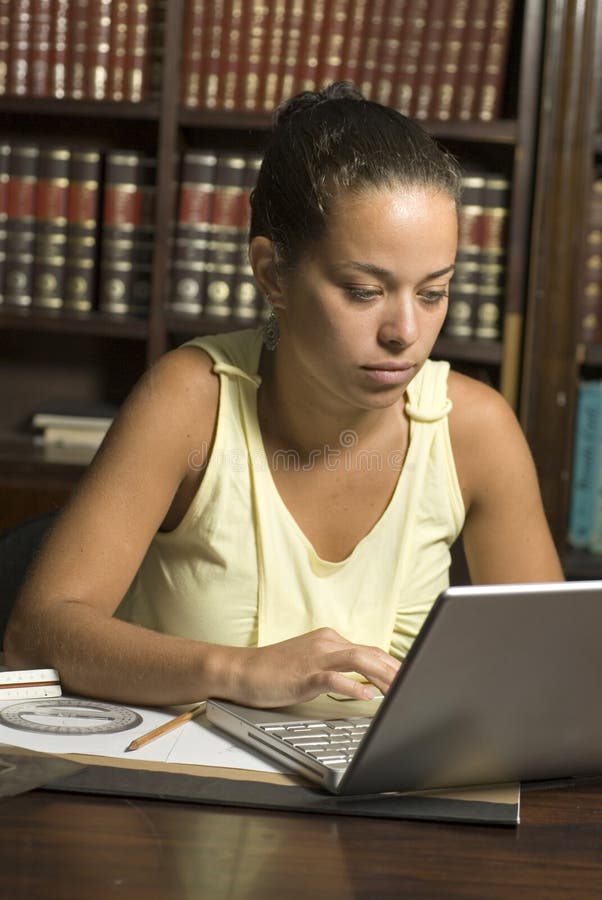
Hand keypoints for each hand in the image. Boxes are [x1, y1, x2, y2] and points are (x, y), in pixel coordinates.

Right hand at [221, 628, 400, 707]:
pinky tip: (367, 697)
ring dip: (382, 675)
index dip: (394, 664)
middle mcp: (326, 643)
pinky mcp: (303, 674)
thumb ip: (337, 667)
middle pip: (370, 653)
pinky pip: (333, 677)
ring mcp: (315, 657)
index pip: (370, 650)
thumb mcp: (311, 664)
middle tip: (417, 685)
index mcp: (330, 639)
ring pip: (358, 660)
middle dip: (396, 670)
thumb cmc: (274, 671)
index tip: (412, 678)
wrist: (241, 669)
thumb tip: (367, 682)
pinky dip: (353, 686)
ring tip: (400, 690)